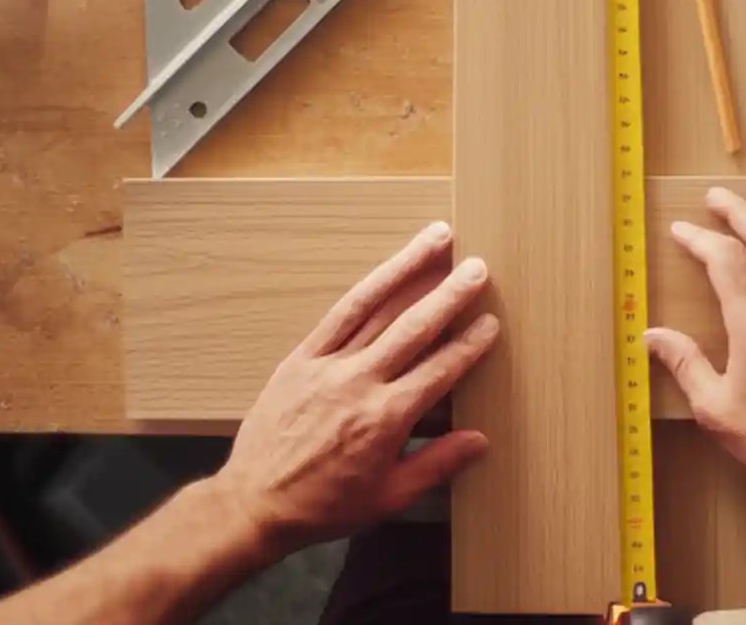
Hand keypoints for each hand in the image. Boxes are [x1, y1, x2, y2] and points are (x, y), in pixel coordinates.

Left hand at [212, 222, 497, 553]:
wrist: (254, 502)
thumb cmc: (323, 506)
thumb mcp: (388, 497)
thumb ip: (436, 464)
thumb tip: (479, 440)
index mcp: (385, 420)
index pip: (440, 370)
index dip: (469, 344)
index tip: (491, 323)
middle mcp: (358, 383)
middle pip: (414, 327)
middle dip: (449, 294)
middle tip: (477, 268)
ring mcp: (327, 365)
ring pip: (375, 307)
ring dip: (408, 269)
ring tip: (436, 239)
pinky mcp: (300, 358)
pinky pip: (339, 315)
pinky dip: (366, 288)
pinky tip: (386, 269)